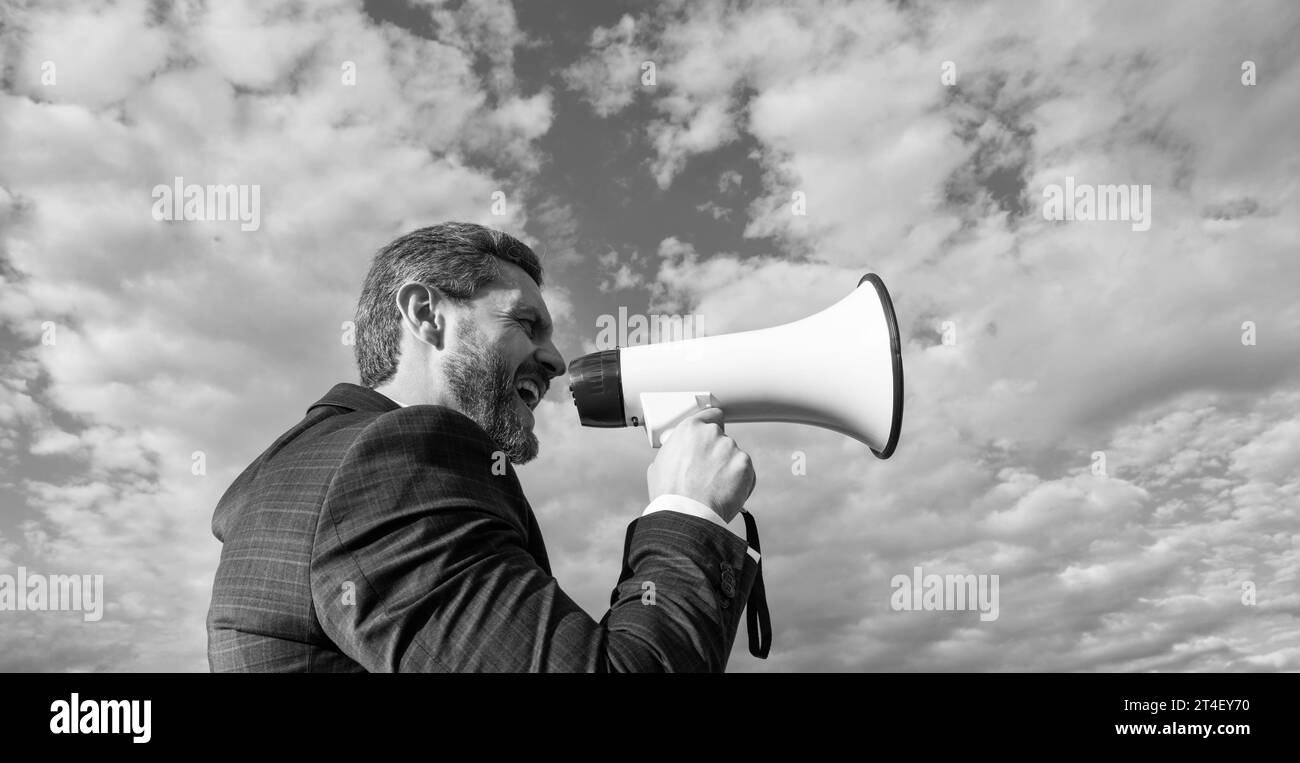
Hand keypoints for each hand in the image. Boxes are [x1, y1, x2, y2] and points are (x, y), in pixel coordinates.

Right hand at [646, 407, 755, 523]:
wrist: (687, 515)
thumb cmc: (669, 494)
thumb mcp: (659, 465)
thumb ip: (674, 451)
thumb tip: (679, 455)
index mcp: (689, 429)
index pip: (711, 415)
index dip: (713, 425)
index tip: (714, 436)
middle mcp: (712, 433)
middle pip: (721, 439)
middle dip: (717, 453)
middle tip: (708, 473)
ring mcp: (731, 447)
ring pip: (733, 456)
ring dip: (728, 468)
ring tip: (714, 488)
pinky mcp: (745, 464)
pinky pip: (746, 472)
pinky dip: (740, 482)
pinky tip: (725, 494)